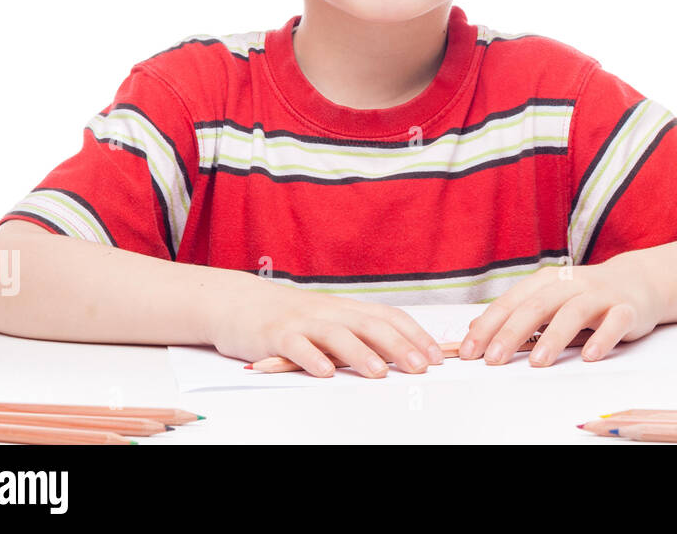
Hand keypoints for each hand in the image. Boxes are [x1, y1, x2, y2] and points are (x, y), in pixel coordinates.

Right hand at [206, 274, 444, 377]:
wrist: (240, 303)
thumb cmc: (291, 318)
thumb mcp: (328, 322)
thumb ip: (356, 336)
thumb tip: (400, 357)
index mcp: (347, 309)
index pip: (389, 317)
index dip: (414, 335)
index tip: (436, 355)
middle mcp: (330, 312)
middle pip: (370, 325)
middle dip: (398, 346)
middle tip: (420, 367)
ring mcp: (303, 322)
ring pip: (337, 334)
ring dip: (360, 354)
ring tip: (379, 373)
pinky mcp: (276, 335)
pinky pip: (296, 346)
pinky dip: (312, 358)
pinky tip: (325, 372)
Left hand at [459, 256, 665, 366]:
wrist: (638, 281)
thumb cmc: (585, 295)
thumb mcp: (549, 298)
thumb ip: (516, 312)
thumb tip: (474, 328)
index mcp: (547, 281)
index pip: (512, 302)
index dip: (489, 325)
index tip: (470, 350)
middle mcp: (571, 284)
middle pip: (538, 306)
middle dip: (513, 333)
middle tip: (493, 359)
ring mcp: (600, 295)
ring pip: (573, 312)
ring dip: (553, 337)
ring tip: (537, 363)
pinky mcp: (626, 308)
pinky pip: (614, 322)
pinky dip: (602, 338)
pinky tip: (589, 356)